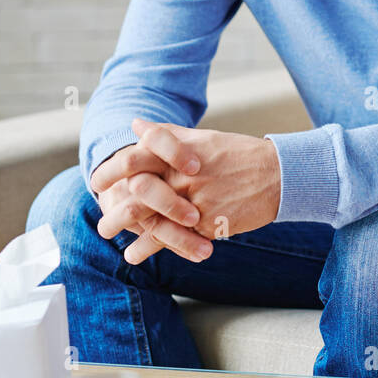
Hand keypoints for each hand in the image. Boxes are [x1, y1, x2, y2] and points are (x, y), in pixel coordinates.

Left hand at [92, 118, 281, 263]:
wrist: (278, 175)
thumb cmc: (240, 155)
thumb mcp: (205, 139)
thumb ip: (167, 135)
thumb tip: (137, 124)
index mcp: (182, 153)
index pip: (137, 157)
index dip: (113, 169)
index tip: (98, 180)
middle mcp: (186, 176)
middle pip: (139, 193)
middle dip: (116, 209)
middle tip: (102, 220)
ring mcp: (197, 201)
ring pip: (153, 219)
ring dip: (128, 231)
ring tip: (111, 240)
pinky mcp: (208, 222)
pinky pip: (175, 238)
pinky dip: (152, 247)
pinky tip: (136, 253)